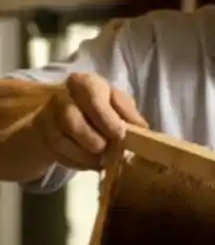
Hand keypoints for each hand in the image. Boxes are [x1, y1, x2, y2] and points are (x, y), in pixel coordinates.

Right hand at [33, 73, 147, 169]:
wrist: (67, 117)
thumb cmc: (100, 109)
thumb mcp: (118, 105)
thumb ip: (129, 114)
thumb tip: (142, 129)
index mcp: (85, 83)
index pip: (91, 96)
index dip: (106, 118)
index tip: (120, 134)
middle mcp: (62, 96)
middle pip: (71, 119)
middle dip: (93, 139)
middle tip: (109, 149)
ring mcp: (47, 116)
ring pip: (61, 140)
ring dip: (85, 155)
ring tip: (102, 159)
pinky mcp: (42, 135)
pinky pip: (57, 153)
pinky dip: (76, 161)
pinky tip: (89, 162)